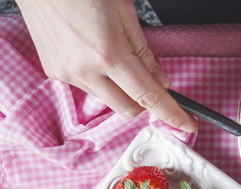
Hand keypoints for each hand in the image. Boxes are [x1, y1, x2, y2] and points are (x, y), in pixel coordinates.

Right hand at [16, 0, 194, 131]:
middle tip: (147, 78)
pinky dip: (98, 79)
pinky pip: (87, 87)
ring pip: (107, 99)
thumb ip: (144, 52)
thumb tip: (161, 80)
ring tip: (111, 54)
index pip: (148, 96)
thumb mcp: (124, 13)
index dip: (171, 114)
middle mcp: (85, 70)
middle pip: (128, 109)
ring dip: (119, 88)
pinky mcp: (53, 71)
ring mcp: (66, 73)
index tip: (187, 124)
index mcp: (109, 54)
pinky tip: (91, 53)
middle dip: (143, 100)